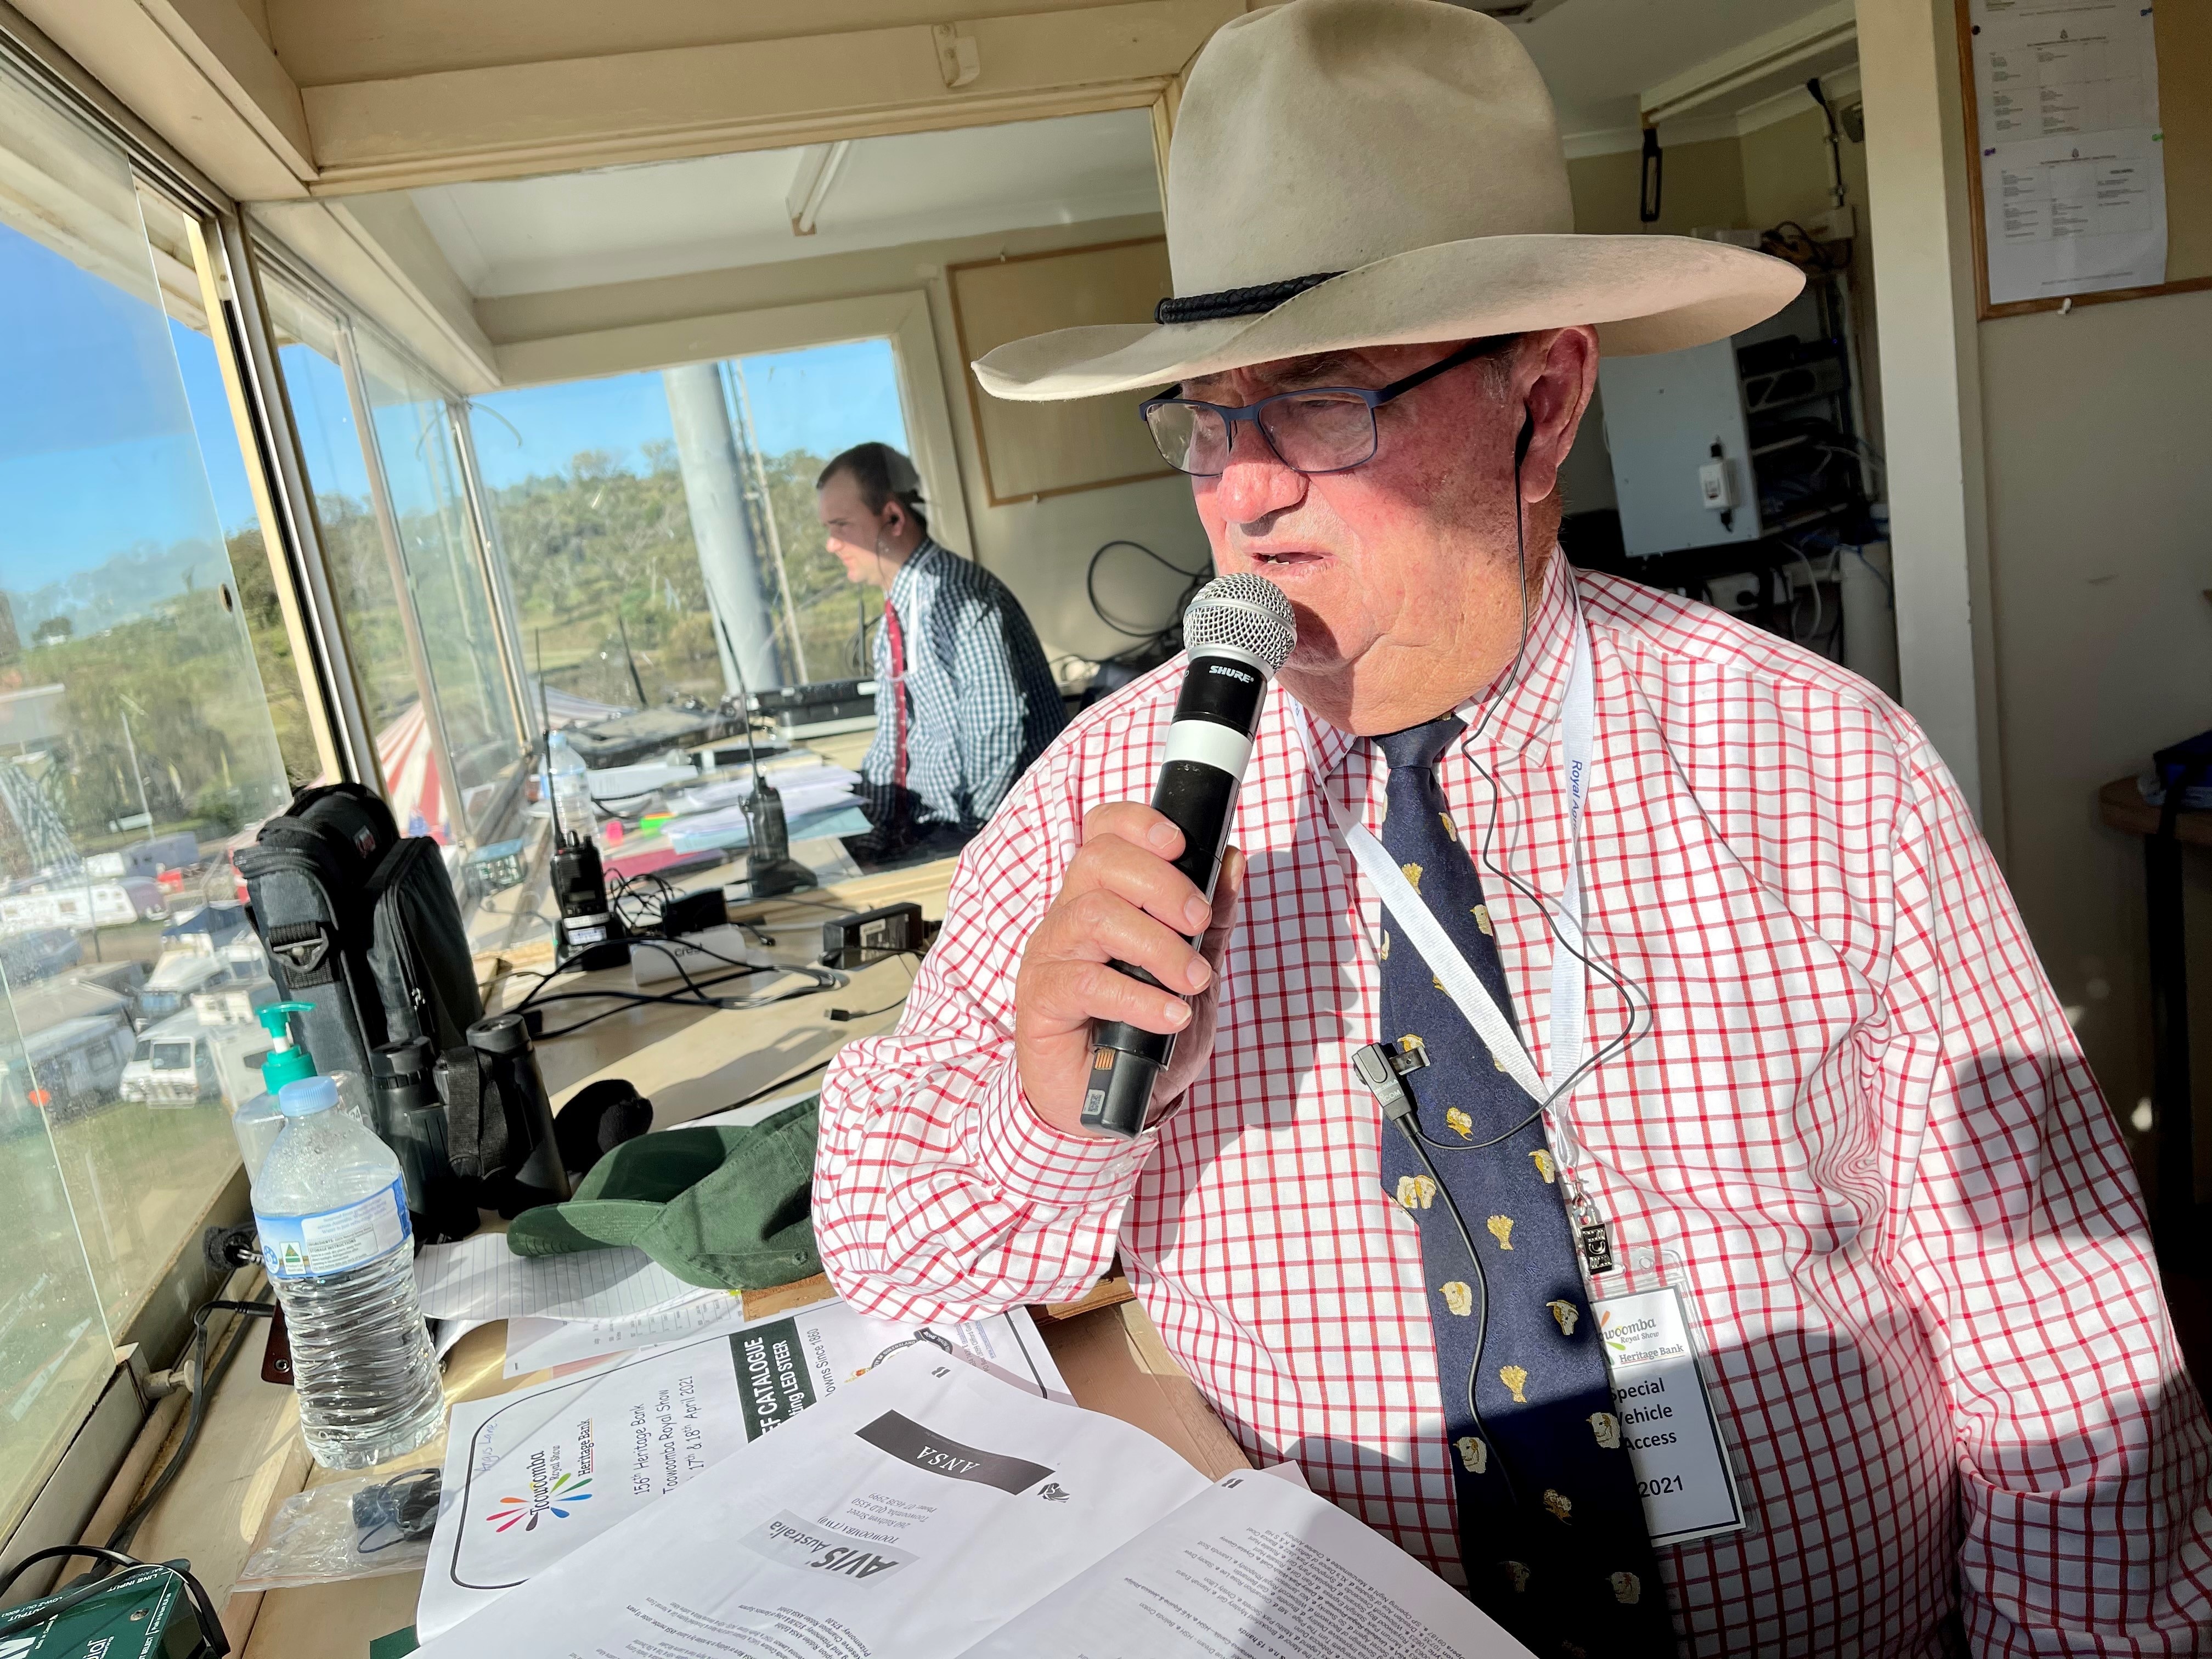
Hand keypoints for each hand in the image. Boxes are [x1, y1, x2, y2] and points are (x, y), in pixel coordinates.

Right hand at [1013, 803, 1245, 1135]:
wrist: (1108, 1106)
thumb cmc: (1145, 1034)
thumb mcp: (1191, 972)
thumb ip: (1212, 921)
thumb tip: (1233, 860)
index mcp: (1101, 897)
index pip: (1103, 832)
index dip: (1138, 824)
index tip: (1181, 843)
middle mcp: (1068, 916)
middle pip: (1099, 861)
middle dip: (1162, 884)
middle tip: (1200, 924)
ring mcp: (1050, 956)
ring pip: (1094, 915)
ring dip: (1157, 945)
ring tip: (1195, 980)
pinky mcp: (1042, 1000)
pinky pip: (1085, 982)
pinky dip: (1138, 998)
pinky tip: (1170, 1017)